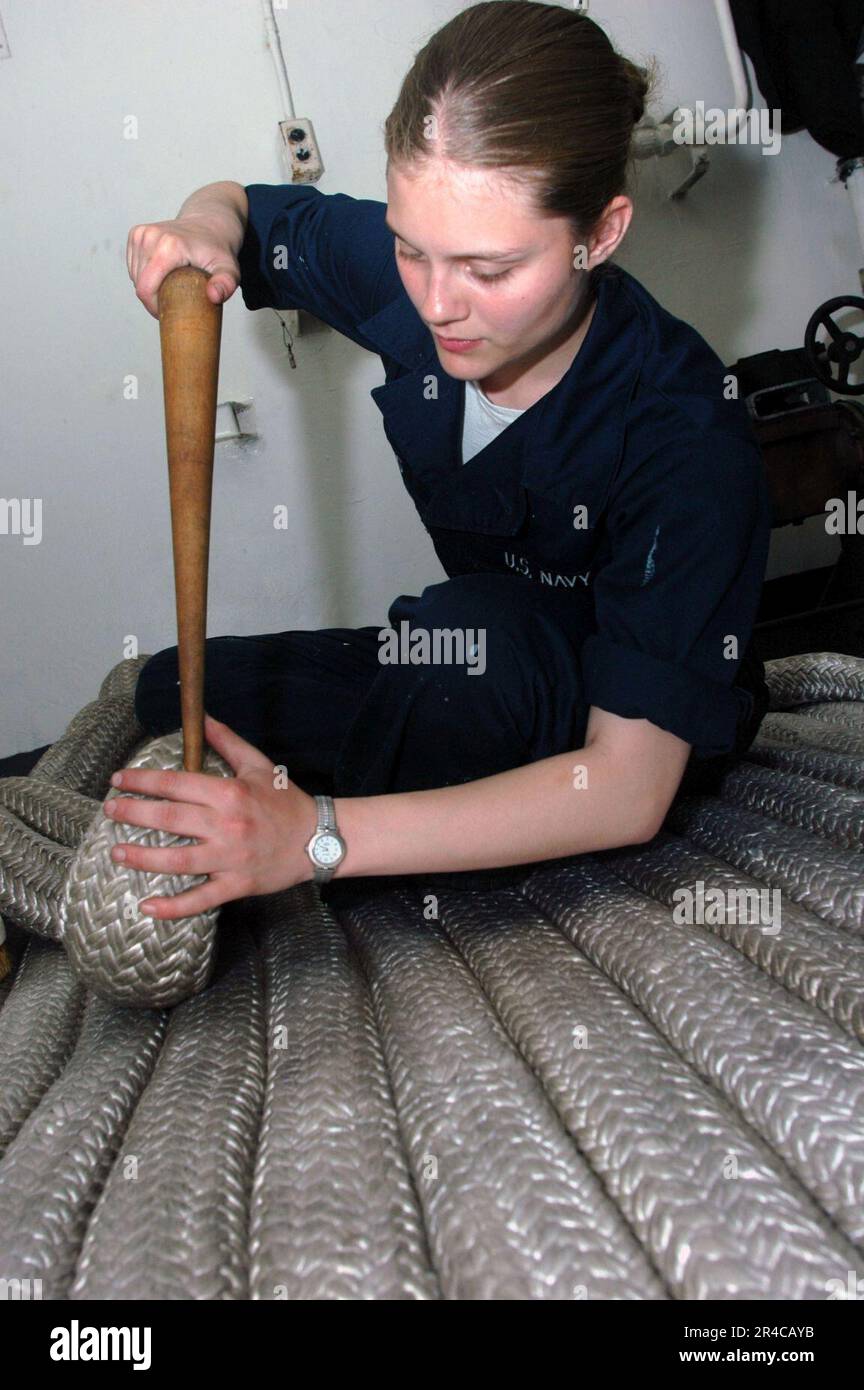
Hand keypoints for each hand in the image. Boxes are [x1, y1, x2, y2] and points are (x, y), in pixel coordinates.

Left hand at [103, 714, 316, 919]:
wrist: (319, 839)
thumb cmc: (287, 802)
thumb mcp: (259, 766)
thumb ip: (227, 742)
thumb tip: (202, 718)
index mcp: (229, 793)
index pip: (175, 784)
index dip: (142, 781)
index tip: (118, 780)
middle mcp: (226, 825)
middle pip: (169, 819)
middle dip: (132, 814)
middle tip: (109, 810)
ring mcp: (229, 859)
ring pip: (177, 860)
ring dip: (142, 858)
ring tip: (116, 853)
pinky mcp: (235, 885)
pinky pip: (199, 899)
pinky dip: (172, 907)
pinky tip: (146, 906)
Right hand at [126, 216, 240, 317]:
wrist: (210, 222)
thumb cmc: (219, 248)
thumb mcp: (229, 269)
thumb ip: (226, 284)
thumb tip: (214, 296)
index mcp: (169, 246)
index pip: (146, 288)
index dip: (153, 307)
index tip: (170, 313)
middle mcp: (151, 236)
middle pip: (140, 284)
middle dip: (153, 300)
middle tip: (175, 301)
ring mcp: (141, 233)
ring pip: (135, 277)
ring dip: (150, 288)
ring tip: (171, 286)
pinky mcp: (136, 234)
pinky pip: (134, 267)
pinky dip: (144, 276)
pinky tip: (162, 274)